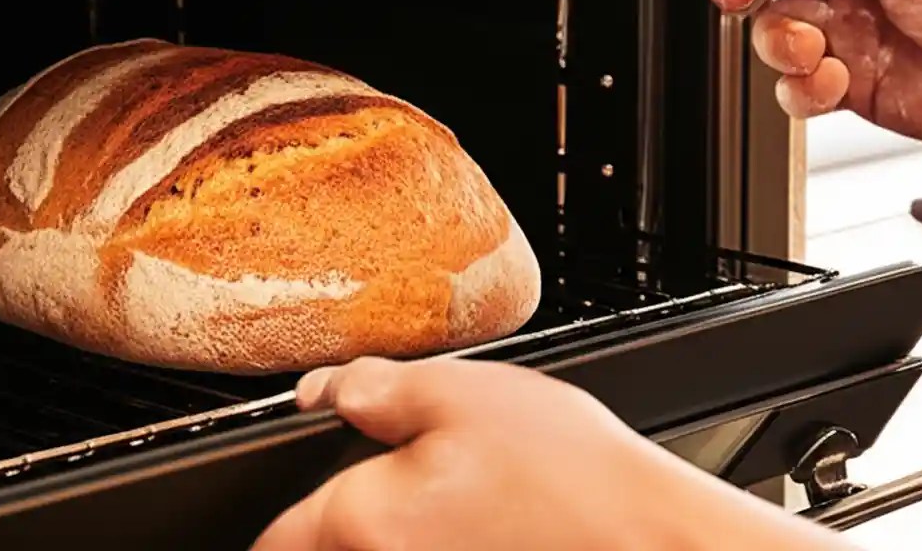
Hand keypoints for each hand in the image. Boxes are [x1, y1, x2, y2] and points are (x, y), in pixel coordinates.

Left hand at [251, 357, 855, 550]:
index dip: (285, 499)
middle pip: (332, 547)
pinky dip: (447, 543)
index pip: (272, 537)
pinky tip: (493, 524)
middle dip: (358, 515)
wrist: (649, 537)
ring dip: (407, 532)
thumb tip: (322, 391)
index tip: (303, 486)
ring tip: (468, 498)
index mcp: (361, 523)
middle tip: (417, 477)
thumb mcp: (464, 392)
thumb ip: (373, 387)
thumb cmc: (570, 474)